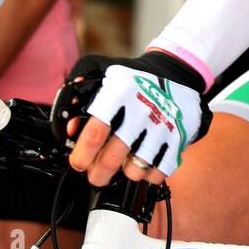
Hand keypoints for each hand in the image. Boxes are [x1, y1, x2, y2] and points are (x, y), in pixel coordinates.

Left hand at [63, 51, 206, 188]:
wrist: (176, 74)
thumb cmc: (134, 79)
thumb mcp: (103, 74)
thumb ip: (80, 96)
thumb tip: (71, 128)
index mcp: (119, 94)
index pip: (95, 133)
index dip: (82, 155)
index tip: (78, 163)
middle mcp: (141, 113)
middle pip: (112, 159)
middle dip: (97, 174)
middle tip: (94, 174)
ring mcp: (161, 128)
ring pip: (135, 170)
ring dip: (124, 172)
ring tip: (123, 163)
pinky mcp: (177, 140)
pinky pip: (159, 172)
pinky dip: (148, 174)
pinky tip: (143, 162)